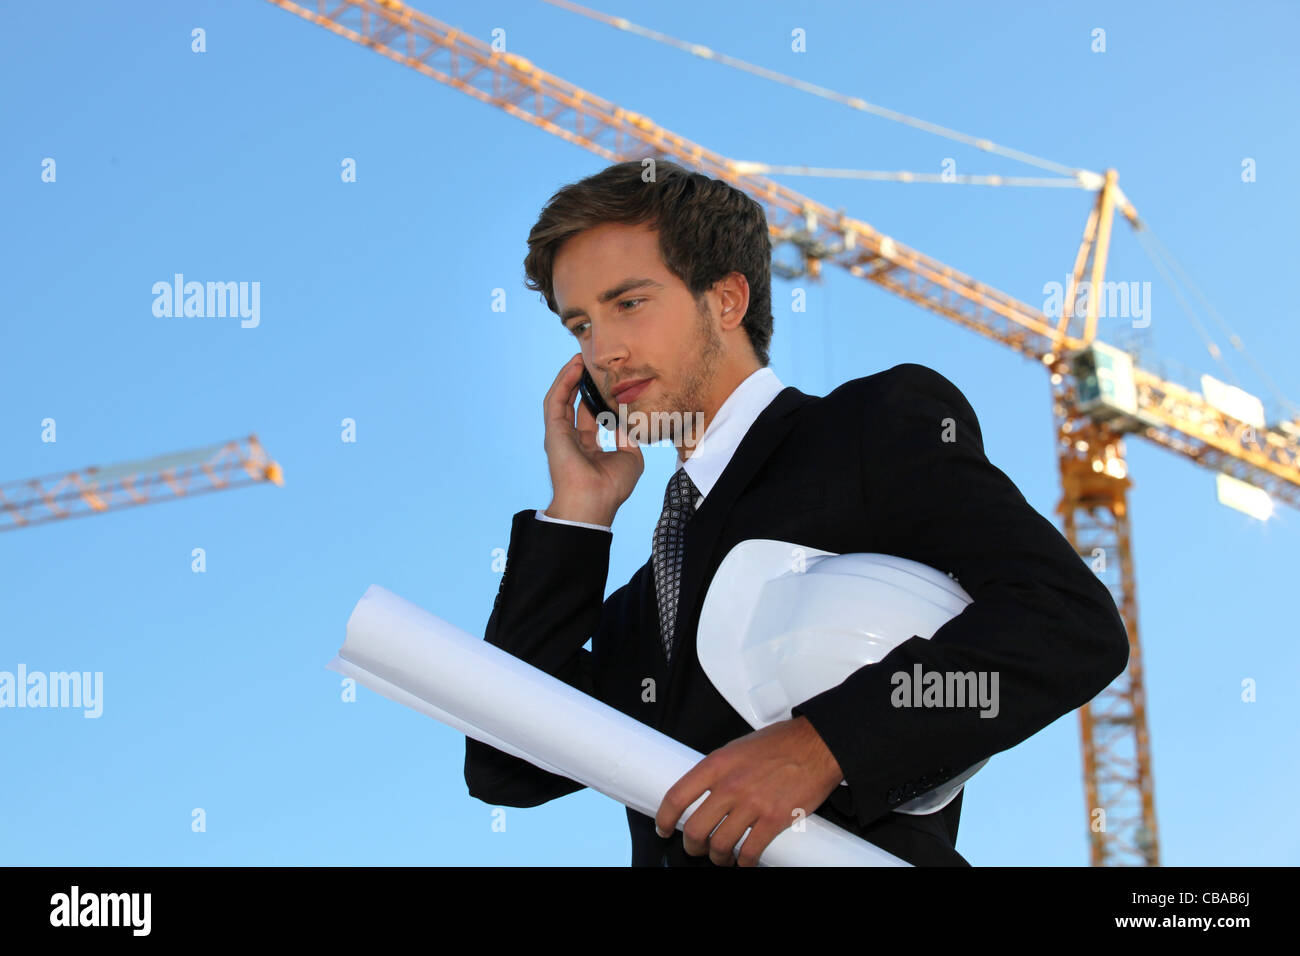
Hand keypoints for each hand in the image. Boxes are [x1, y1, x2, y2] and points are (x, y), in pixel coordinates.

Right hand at [543, 353, 643, 523]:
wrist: (594, 501)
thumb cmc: (611, 486)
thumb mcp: (630, 457)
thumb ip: (628, 437)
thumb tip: (630, 420)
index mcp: (587, 448)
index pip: (589, 417)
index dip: (596, 398)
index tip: (606, 381)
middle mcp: (571, 440)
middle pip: (573, 403)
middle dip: (581, 382)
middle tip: (591, 363)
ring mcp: (560, 435)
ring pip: (561, 398)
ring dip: (569, 377)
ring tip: (581, 358)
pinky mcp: (553, 430)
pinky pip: (556, 399)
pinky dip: (564, 382)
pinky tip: (574, 367)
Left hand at [654, 716, 843, 866]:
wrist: (817, 744)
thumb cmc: (781, 743)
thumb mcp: (738, 747)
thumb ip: (719, 770)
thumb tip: (704, 791)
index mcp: (718, 764)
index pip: (677, 797)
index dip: (664, 819)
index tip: (664, 828)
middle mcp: (731, 785)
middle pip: (695, 829)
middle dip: (692, 845)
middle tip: (695, 847)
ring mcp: (752, 805)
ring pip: (720, 845)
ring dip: (717, 857)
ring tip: (721, 857)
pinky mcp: (774, 820)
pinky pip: (750, 852)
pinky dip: (744, 863)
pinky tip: (744, 861)